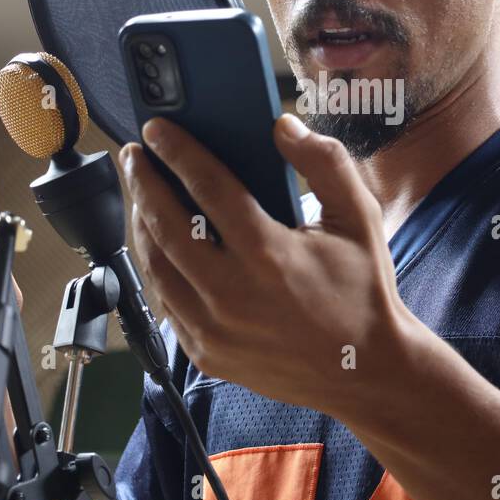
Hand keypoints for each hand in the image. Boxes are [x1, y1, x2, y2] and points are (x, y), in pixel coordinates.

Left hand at [121, 114, 411, 416]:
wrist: (365, 373)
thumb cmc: (361, 291)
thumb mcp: (358, 218)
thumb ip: (325, 163)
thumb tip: (283, 126)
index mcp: (268, 254)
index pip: (206, 188)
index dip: (177, 152)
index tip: (157, 130)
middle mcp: (232, 293)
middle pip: (165, 225)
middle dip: (143, 182)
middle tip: (134, 156)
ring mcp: (213, 329)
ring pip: (155, 266)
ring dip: (140, 224)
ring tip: (141, 195)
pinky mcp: (206, 353)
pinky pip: (165, 302)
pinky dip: (157, 268)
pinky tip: (159, 245)